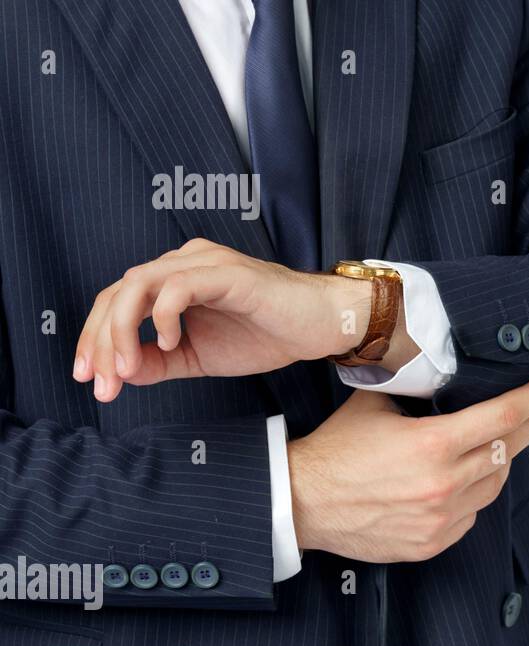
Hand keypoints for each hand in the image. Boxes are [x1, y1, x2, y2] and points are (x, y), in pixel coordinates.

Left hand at [72, 238, 418, 401]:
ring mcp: (204, 264)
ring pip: (138, 284)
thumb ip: (161, 362)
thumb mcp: (201, 357)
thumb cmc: (269, 333)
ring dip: (121, 331)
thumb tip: (122, 372)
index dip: (94, 340)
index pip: (117, 302)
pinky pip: (177, 286)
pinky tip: (167, 341)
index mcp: (175, 279)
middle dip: (100, 341)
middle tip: (101, 382)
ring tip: (127, 367)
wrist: (322, 327)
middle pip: (117, 292)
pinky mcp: (227, 273)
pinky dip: (161, 316)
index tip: (91, 378)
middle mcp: (184, 262)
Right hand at [287, 375, 528, 562]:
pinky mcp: (433, 542)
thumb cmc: (336, 452)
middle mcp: (443, 484)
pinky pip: (472, 514)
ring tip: (501, 442)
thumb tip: (446, 371)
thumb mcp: (378, 403)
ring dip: (500, 460)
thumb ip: (419, 390)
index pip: (502, 417)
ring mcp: (441, 518)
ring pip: (493, 484)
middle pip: (506, 450)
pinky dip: (474, 493)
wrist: (304, 502)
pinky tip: (466, 478)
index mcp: (433, 444)